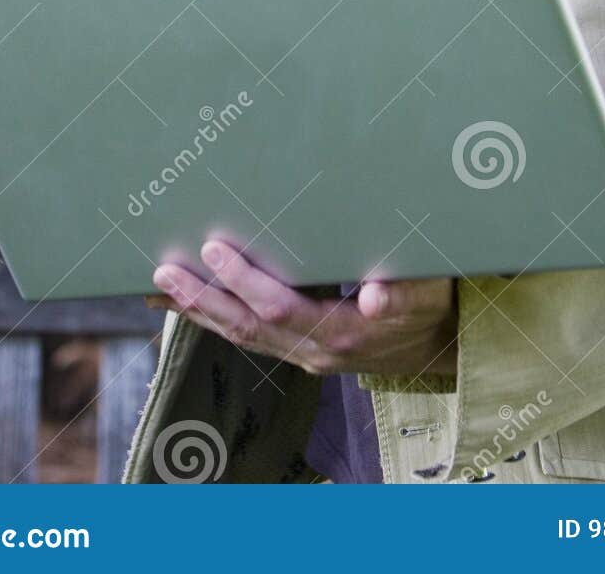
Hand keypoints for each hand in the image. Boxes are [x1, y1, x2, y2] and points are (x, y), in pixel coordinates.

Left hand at [147, 238, 457, 377]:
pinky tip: (191, 303)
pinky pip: (251, 337)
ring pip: (243, 336)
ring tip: (162, 285)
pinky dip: (217, 320)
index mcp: (341, 333)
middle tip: (165, 270)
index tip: (215, 250)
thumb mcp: (430, 295)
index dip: (245, 281)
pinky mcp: (301, 350)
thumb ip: (405, 295)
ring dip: (201, 311)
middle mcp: (315, 350)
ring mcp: (305, 355)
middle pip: (248, 327)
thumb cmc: (434, 309)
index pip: (281, 309)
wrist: (442, 347)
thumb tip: (375, 295)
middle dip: (204, 299)